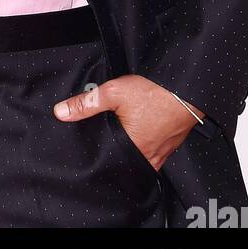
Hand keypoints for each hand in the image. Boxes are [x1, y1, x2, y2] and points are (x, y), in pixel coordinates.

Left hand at [53, 73, 203, 169]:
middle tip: (105, 139)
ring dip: (131, 148)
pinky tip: (140, 131)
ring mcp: (163, 152)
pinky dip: (145, 144)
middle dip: (114, 152)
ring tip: (120, 135)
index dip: (99, 154)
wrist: (186, 87)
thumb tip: (61, 112)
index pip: (109, 160)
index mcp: (133, 149)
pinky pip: (154, 151)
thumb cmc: (154, 92)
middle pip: (125, 160)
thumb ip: (86, 104)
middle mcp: (149, 156)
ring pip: (140, 157)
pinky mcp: (171, 144)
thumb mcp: (113, 93)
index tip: (90, 148)